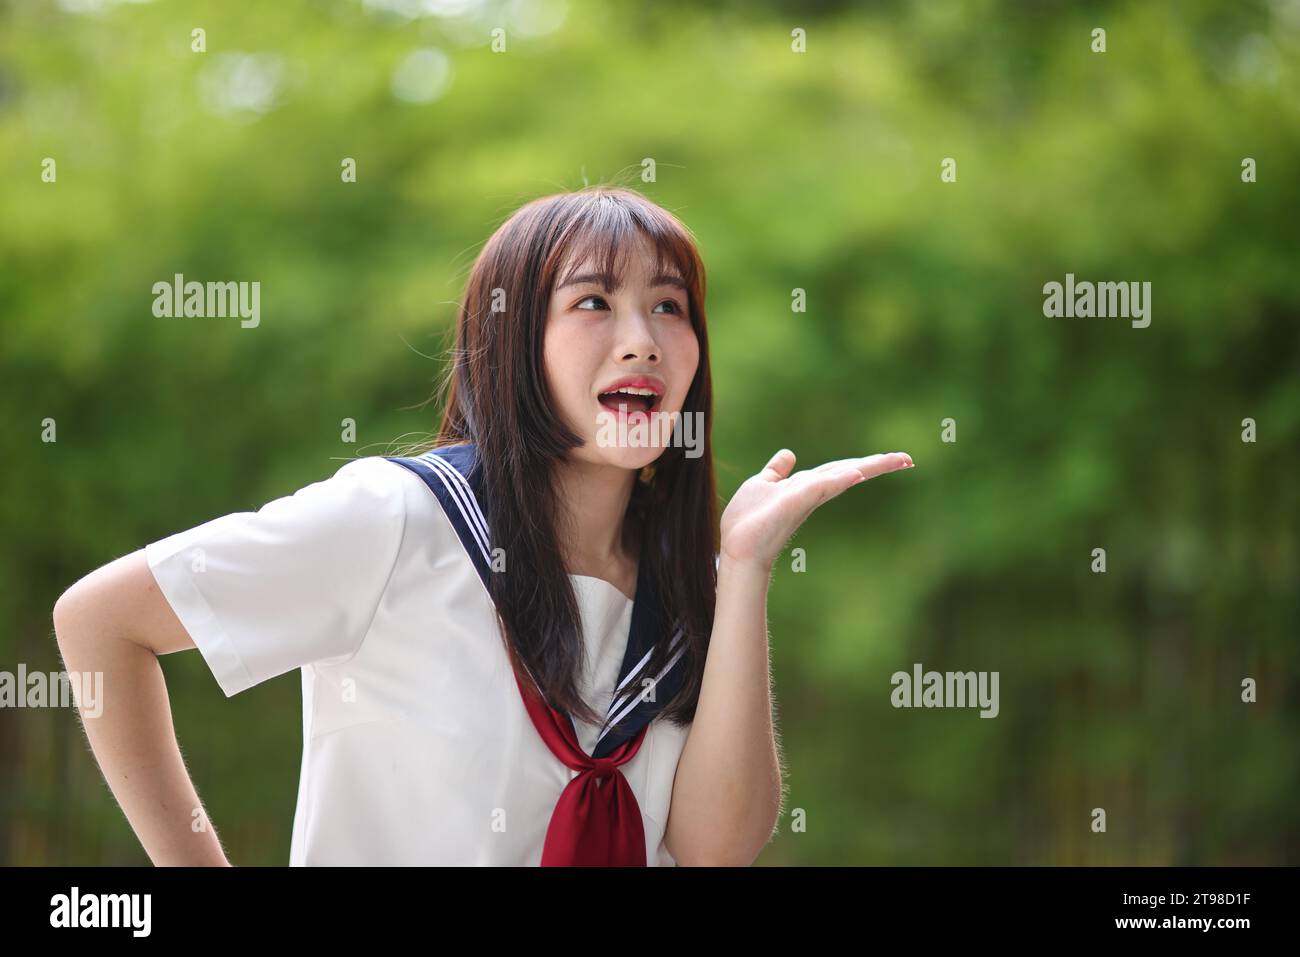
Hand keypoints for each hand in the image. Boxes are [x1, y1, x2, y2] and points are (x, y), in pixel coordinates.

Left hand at [719, 449, 913, 569]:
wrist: (737, 546)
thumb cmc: (748, 521)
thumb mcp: (763, 485)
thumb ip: (777, 471)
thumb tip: (789, 454)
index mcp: (807, 486)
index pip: (840, 469)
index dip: (865, 463)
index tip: (894, 458)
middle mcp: (812, 491)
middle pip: (849, 471)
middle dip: (878, 465)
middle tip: (907, 459)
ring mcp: (806, 497)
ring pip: (842, 476)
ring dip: (869, 467)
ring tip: (897, 460)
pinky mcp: (795, 502)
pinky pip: (820, 487)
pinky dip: (839, 479)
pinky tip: (857, 474)